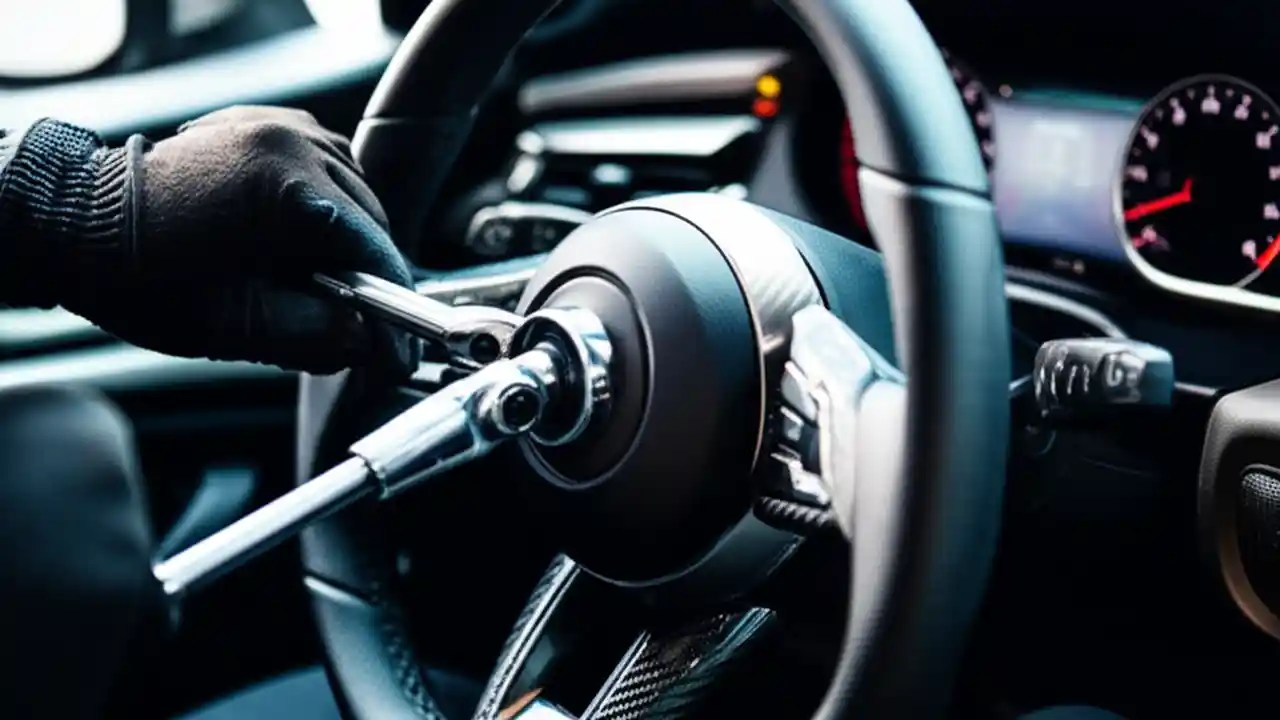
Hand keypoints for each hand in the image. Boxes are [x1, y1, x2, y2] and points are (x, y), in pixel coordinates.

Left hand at [1, 106, 417, 375]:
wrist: (75, 222)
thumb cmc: (134, 272)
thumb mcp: (229, 323)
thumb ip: (312, 335)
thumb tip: (370, 342)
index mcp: (280, 185)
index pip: (370, 250)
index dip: (391, 308)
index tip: (398, 354)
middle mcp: (289, 142)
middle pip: (370, 222)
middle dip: (368, 280)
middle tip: (356, 335)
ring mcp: (281, 126)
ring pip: (357, 197)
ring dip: (349, 246)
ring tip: (314, 290)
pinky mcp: (271, 125)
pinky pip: (329, 172)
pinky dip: (329, 212)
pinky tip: (299, 246)